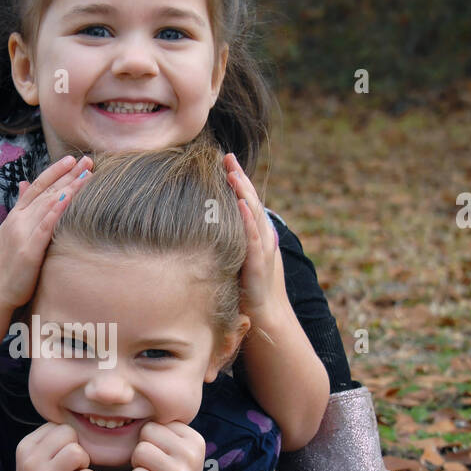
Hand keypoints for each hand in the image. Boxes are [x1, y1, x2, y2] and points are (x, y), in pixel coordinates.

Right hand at [0, 154, 92, 307]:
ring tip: (87, 175)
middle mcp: (18, 220)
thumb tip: (23, 184)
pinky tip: (68, 199)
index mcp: (15, 216)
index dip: (54, 171)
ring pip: (47, 204)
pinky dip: (56, 211)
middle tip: (88, 160)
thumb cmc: (5, 266)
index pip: (36, 187)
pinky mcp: (28, 250)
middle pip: (46, 191)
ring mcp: (22, 234)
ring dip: (69, 188)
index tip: (72, 159)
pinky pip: (44, 227)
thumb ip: (20, 208)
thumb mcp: (10, 232)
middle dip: (68, 174)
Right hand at [6, 422, 96, 470]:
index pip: (55, 425)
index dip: (64, 440)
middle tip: (70, 465)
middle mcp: (32, 461)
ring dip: (83, 462)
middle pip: (68, 433)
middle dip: (76, 446)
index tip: (56, 456)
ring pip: (78, 452)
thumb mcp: (31, 459)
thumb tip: (78, 426)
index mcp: (25, 447)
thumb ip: (48, 441)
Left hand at [129, 421, 204, 470]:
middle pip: (146, 434)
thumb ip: (166, 430)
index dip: (151, 440)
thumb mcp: (180, 450)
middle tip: (155, 467)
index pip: (155, 423)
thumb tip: (135, 401)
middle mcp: (192, 455)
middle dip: (143, 450)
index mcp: (196, 439)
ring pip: (139, 452)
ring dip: (138, 466)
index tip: (164, 456)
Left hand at [223, 152, 286, 318]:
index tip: (225, 160)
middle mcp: (261, 236)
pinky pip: (253, 239)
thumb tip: (207, 225)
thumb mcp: (234, 257)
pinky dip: (249, 221)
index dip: (237, 180)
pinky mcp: (258, 264)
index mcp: (255, 233)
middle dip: (239, 178)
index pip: (246, 201)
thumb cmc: (246, 286)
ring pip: (254, 215)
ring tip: (233, 174)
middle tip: (227, 157)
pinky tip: (242, 206)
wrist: (263, 313)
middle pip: (251, 201)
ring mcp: (262, 249)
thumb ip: (228, 240)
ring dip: (244, 194)